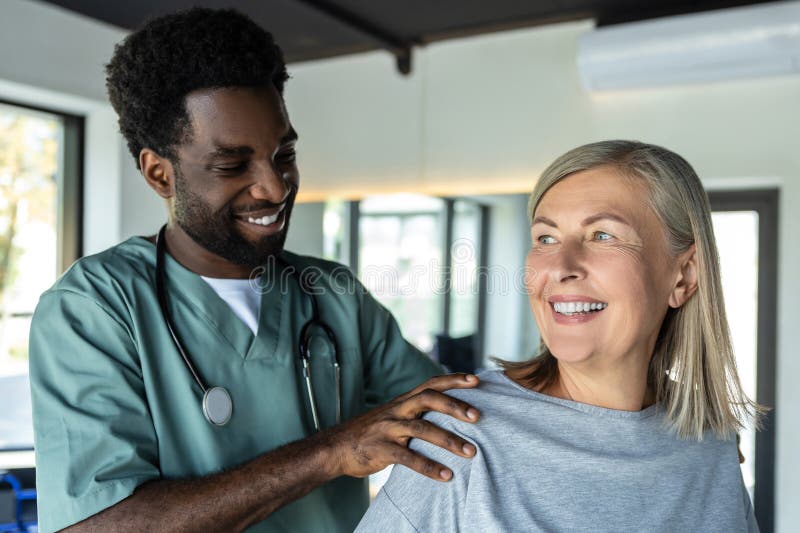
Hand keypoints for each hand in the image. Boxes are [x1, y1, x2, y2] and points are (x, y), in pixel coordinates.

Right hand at [324, 374, 480, 481]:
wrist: (336, 447)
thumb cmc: (371, 432)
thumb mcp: (393, 415)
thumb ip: (415, 412)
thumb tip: (446, 412)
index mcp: (402, 401)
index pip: (431, 383)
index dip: (453, 380)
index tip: (476, 380)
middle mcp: (397, 410)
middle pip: (429, 399)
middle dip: (455, 406)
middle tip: (478, 416)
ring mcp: (388, 429)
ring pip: (422, 429)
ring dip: (449, 440)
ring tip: (471, 452)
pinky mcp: (381, 449)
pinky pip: (408, 458)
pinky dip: (429, 467)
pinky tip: (446, 475)